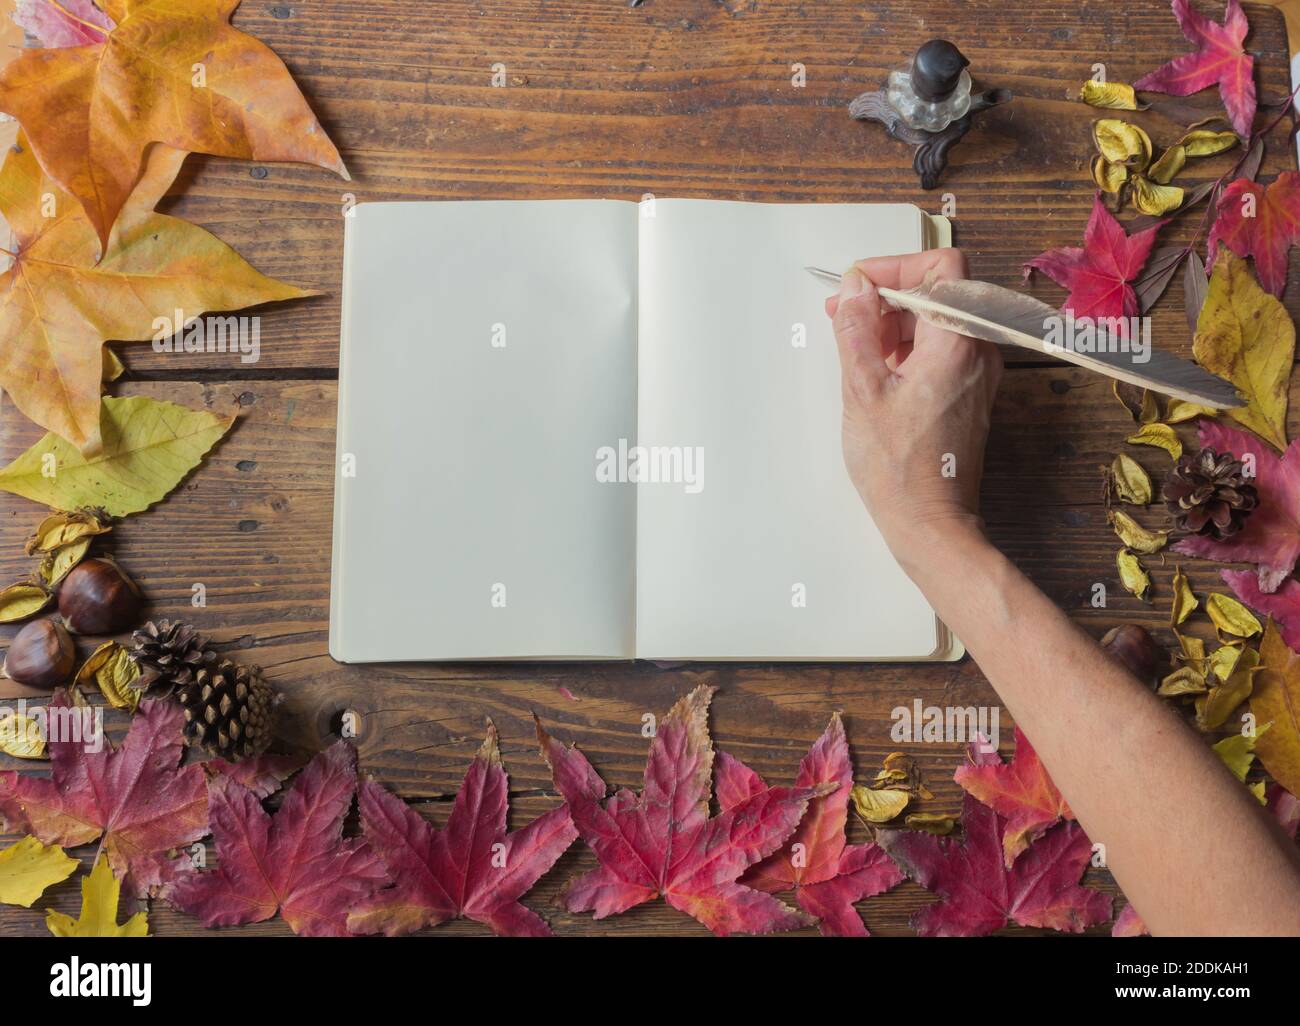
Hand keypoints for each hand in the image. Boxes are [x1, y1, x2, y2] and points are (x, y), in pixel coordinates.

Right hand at [825, 249, 1002, 561]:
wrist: (930, 522)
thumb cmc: (901, 469)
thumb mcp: (862, 390)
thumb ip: (856, 330)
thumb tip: (854, 290)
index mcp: (957, 341)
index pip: (941, 267)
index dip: (896, 265)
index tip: (859, 283)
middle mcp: (977, 352)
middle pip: (937, 293)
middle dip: (887, 296)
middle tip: (844, 313)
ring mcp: (976, 375)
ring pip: (936, 323)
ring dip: (893, 324)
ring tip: (854, 347)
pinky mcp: (968, 395)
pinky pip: (939, 352)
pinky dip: (906, 350)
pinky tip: (875, 372)